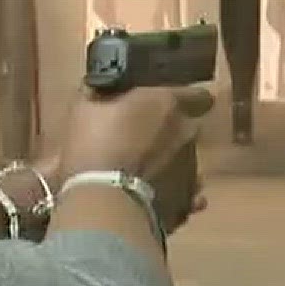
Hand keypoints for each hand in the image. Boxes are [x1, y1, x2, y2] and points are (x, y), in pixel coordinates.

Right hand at [44, 85, 214, 230]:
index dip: (187, 97)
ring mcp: (191, 169)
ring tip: (144, 175)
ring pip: (186, 162)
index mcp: (168, 104)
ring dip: (170, 164)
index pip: (198, 94)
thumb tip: (104, 84)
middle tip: (145, 140)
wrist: (102, 200)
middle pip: (188, 129)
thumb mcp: (86, 107)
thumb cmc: (93, 144)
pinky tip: (157, 199)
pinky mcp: (186, 201)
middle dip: (171, 132)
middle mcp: (188, 134)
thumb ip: (102, 92)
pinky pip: (186, 195)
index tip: (171, 103)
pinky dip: (175, 195)